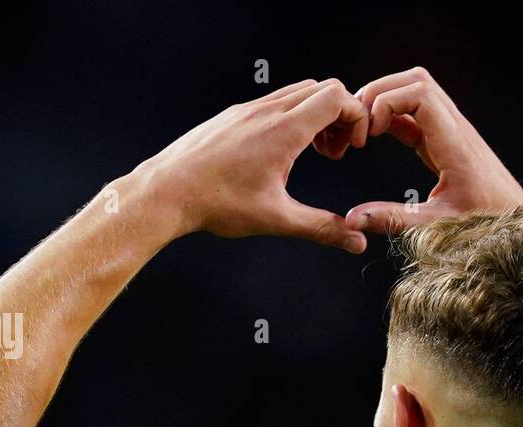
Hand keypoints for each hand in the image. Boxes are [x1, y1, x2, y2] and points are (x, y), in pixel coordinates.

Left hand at [134, 79, 369, 252]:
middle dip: (340, 116)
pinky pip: (272, 101)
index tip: (354, 147)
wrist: (166, 191)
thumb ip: (322, 228)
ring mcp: (247, 109)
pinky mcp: (232, 115)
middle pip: (321, 89)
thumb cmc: (215, 202)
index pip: (336, 97)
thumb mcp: (276, 219)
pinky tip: (281, 153)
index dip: (356, 118)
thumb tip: (355, 241)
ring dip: (315, 116)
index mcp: (284, 130)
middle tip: (336, 151)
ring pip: (296, 92)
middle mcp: (266, 111)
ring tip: (312, 153)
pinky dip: (291, 117)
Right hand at [346, 67, 522, 233]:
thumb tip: (353, 219)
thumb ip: (393, 219)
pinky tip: (378, 134)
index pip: (421, 94)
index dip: (387, 102)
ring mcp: (454, 131)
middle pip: (418, 81)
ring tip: (365, 126)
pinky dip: (396, 115)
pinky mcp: (449, 140)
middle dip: (382, 91)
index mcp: (456, 145)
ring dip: (388, 99)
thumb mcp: (436, 224)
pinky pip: (420, 112)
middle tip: (358, 120)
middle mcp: (457, 130)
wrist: (516, 226)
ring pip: (419, 90)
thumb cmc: (484, 225)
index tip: (370, 132)